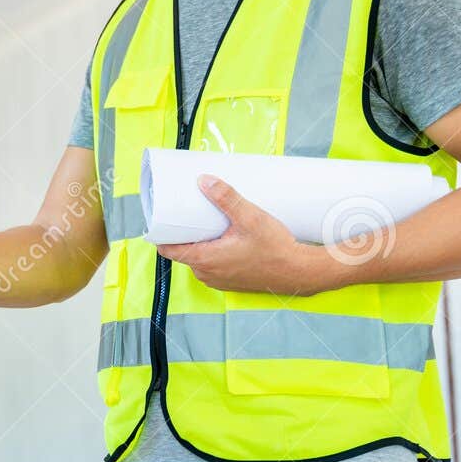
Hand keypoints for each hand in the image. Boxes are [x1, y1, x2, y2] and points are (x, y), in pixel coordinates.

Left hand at [155, 174, 332, 295]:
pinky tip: (222, 238)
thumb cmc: (275, 249)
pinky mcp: (230, 281)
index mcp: (204, 261)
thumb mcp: (249, 218)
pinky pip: (212, 265)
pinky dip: (212, 252)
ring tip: (207, 222)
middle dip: (184, 233)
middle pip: (183, 251)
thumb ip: (226, 198)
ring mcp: (218, 280)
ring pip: (198, 258)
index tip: (161, 217)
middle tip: (189, 212)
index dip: (161, 233)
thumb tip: (204, 180)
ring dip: (200, 242)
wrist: (299, 272)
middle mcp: (207, 274)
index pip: (168, 249)